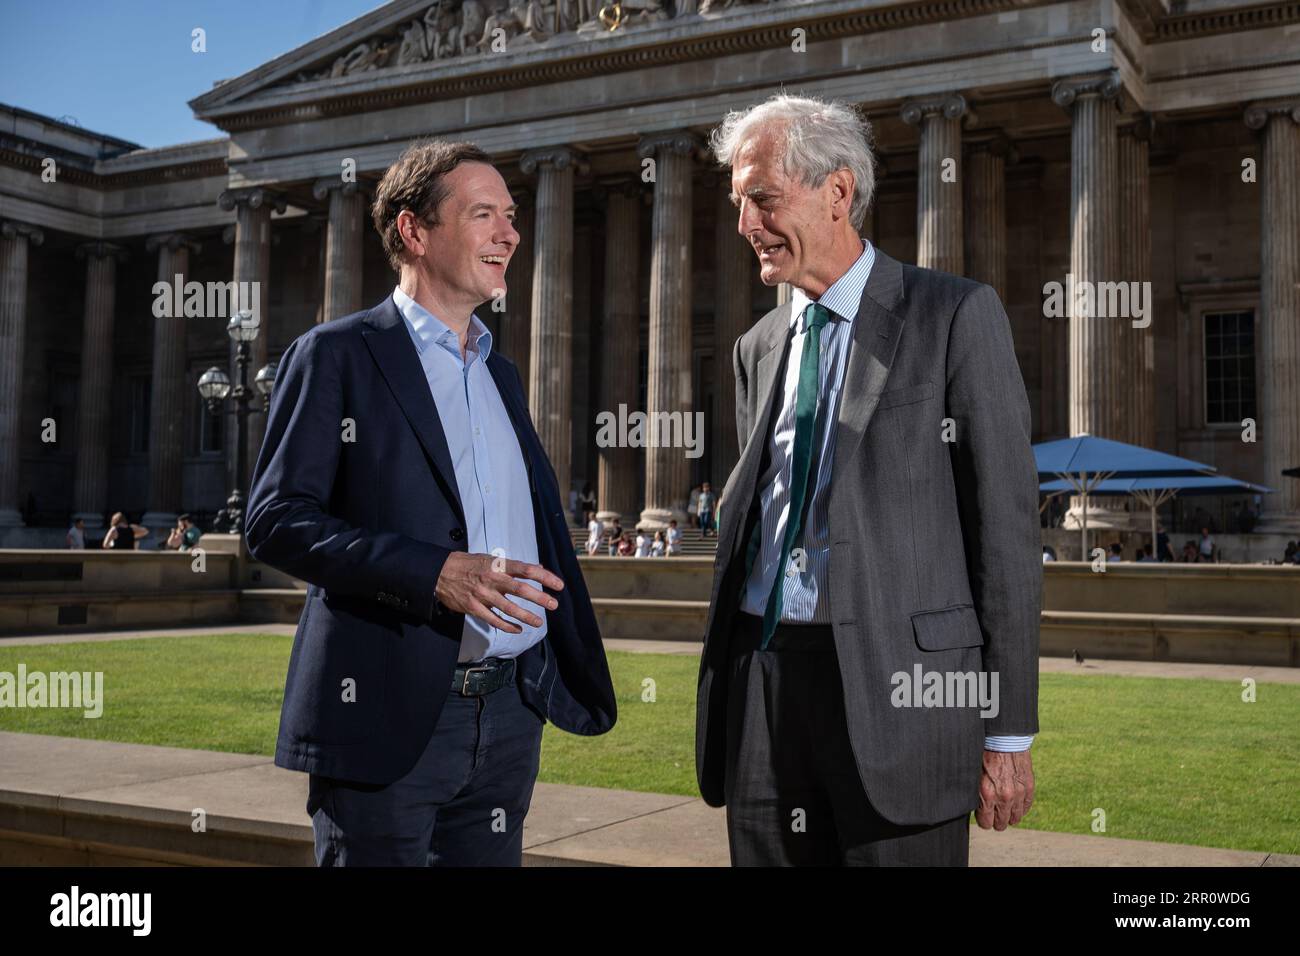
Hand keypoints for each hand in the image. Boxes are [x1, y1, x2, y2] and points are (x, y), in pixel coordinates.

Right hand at [434, 552, 561, 633]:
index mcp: (498, 565)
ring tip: (539, 622)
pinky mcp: (474, 608)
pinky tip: (518, 629)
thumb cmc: (469, 564)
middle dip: (539, 598)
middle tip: (553, 605)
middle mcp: (492, 579)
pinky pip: (494, 620)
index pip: (527, 570)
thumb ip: (513, 567)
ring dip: (526, 616)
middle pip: (521, 590)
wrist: (441, 573)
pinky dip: (507, 626)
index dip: (545, 577)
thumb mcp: (491, 559)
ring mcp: (483, 595)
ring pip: (509, 608)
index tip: (558, 585)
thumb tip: (538, 568)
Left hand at [975, 749, 1033, 829]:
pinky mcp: (1028, 787)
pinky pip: (1026, 807)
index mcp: (986, 794)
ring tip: (1004, 811)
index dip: (983, 821)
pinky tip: (1015, 805)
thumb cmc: (984, 755)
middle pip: (1001, 824)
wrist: (1003, 739)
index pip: (986, 823)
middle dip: (995, 821)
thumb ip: (974, 792)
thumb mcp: (973, 774)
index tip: (982, 816)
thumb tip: (969, 804)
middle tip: (993, 814)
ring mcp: (1018, 793)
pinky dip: (1021, 808)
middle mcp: (1004, 797)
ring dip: (1009, 816)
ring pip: (1015, 818)